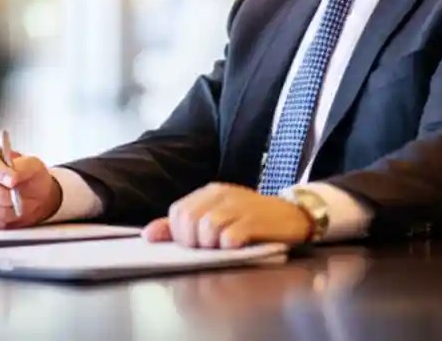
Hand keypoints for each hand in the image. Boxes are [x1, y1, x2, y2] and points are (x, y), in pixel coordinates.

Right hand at [0, 144, 62, 228]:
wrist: (38, 196)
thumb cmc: (31, 176)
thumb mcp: (33, 166)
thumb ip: (23, 167)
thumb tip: (12, 178)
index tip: (13, 180)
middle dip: (1, 194)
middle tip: (18, 197)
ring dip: (4, 208)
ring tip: (20, 205)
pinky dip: (3, 220)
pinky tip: (12, 213)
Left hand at [142, 183, 312, 248]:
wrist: (293, 215)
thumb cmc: (252, 220)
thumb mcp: (217, 217)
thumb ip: (182, 226)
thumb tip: (148, 235)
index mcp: (209, 192)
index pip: (177, 211)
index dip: (179, 233)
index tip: (194, 244)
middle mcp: (222, 195)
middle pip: (188, 219)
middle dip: (193, 241)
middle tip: (209, 248)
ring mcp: (239, 205)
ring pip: (207, 227)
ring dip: (211, 245)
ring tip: (224, 247)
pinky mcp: (255, 220)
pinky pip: (230, 236)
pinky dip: (229, 246)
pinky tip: (237, 246)